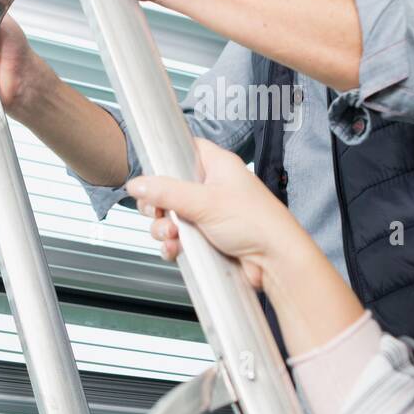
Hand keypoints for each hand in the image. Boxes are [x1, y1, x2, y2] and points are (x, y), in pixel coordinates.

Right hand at [128, 137, 304, 291]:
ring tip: (171, 234)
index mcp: (218, 166)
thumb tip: (139, 183)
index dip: (165, 161)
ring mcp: (210, 215)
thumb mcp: (205, 202)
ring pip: (172, 217)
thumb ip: (167, 192)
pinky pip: (180, 239)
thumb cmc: (258, 223)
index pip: (184, 151)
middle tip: (157, 213)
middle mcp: (213, 188)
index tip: (150, 174)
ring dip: (164, 228)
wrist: (275, 262)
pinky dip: (174, 245)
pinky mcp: (208, 239)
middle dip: (158, 205)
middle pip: (170, 189)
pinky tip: (176, 249)